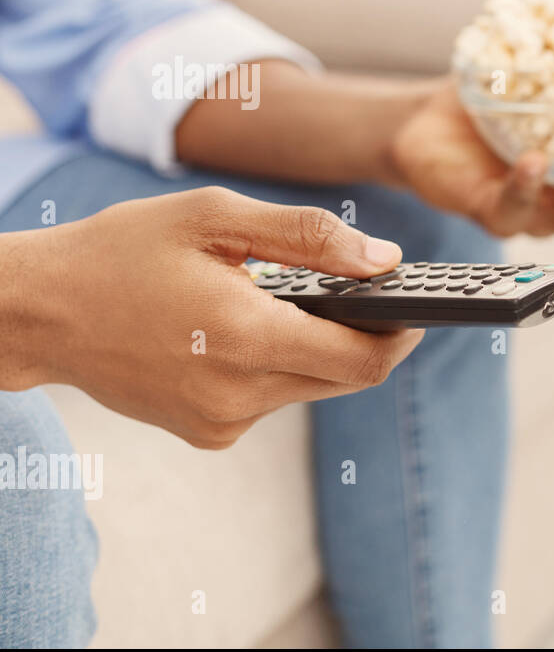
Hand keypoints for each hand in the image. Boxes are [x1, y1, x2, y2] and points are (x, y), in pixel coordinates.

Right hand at [0, 188, 422, 448]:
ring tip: (284, 302)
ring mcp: (221, 421)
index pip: (364, 359)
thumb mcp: (215, 218)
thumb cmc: (122, 251)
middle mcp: (238, 394)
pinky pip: (271, 400)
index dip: (401, 335)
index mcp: (247, 338)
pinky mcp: (207, 434)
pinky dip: (276, 366)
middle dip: (366, 339)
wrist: (39, 312)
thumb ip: (309, 237)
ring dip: (316, 349)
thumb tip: (384, 260)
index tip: (416, 308)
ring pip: (310, 388)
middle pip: (346, 377)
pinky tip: (239, 332)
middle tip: (364, 296)